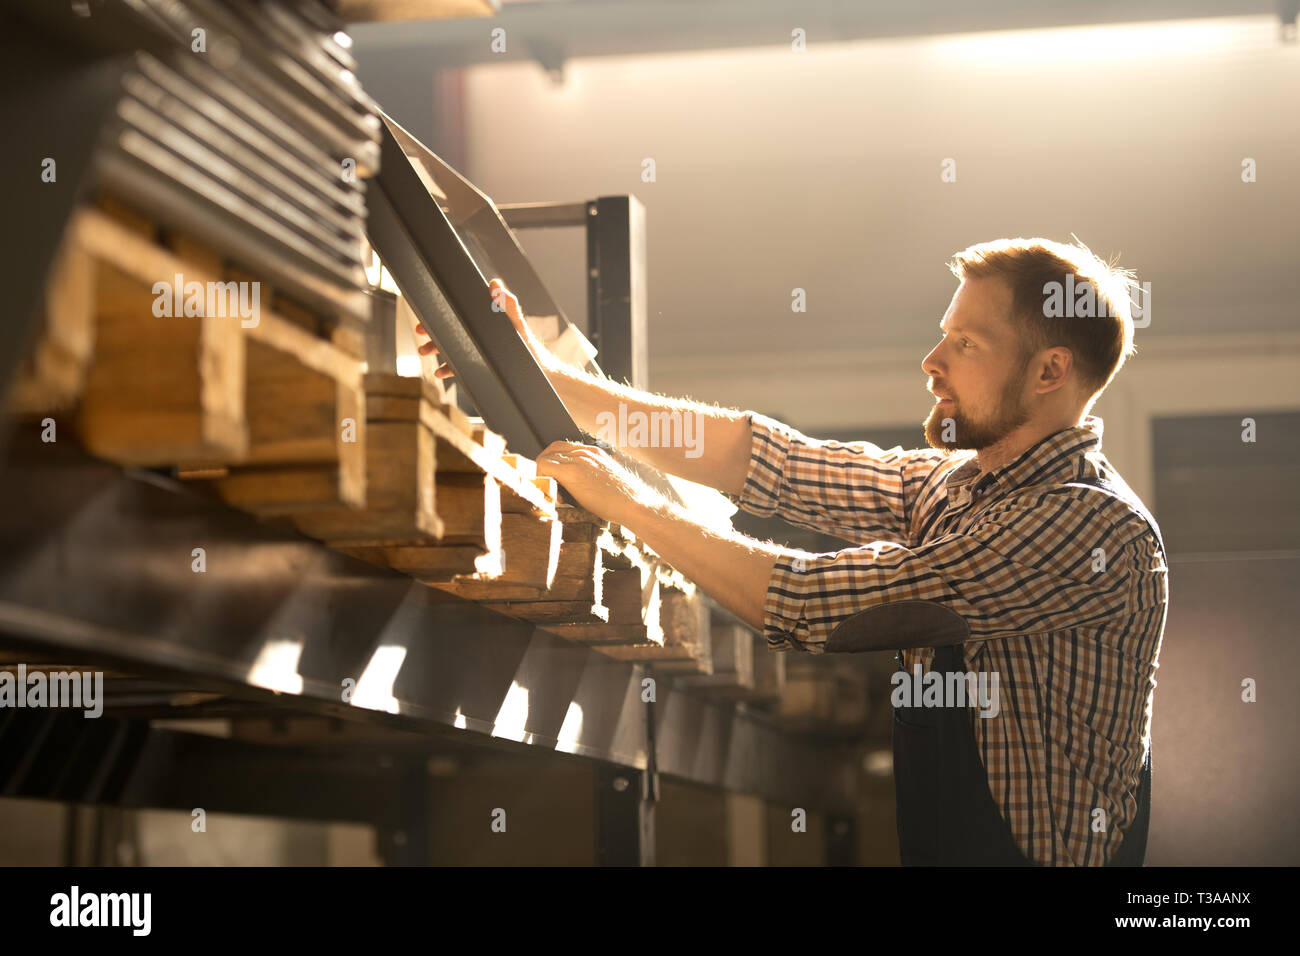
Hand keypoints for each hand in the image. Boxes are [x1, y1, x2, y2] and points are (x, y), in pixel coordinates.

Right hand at [413, 277, 537, 379]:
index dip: (442, 312)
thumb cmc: (528, 346)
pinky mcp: (479, 365)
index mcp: (484, 321)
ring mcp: (477, 350)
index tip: (428, 313)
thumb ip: (506, 305)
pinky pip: (459, 366)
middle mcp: (478, 335)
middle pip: (450, 330)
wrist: (539, 372)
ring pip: (451, 347)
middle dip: (433, 332)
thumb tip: (494, 283)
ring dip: (436, 349)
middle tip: (420, 333)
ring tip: (425, 352)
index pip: (459, 313)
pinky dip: (448, 369)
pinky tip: (441, 373)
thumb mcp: (516, 324)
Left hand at [535, 441, 640, 524]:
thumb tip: (580, 490)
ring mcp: (578, 459)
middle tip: (551, 488)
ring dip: (543, 475)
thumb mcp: (608, 481)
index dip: (557, 465)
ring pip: (545, 457)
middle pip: (552, 449)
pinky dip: (541, 480)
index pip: (564, 449)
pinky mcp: (572, 471)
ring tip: (552, 493)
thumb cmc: (625, 500)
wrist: (635, 504)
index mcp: (594, 452)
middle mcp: (584, 452)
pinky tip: (555, 498)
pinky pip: (543, 467)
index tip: (560, 484)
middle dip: (546, 467)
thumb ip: (593, 479)